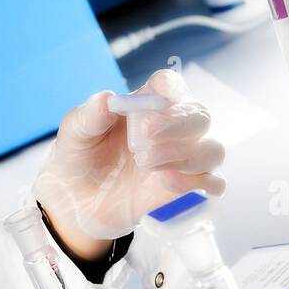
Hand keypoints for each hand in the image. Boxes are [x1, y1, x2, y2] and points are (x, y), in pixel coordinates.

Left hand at [34, 69, 225, 259]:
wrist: (76, 202)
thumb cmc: (79, 158)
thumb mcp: (74, 134)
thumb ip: (89, 116)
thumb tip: (106, 99)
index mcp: (147, 105)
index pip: (170, 86)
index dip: (170, 87)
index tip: (160, 92)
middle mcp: (171, 128)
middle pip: (199, 116)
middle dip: (177, 124)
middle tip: (146, 134)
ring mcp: (181, 158)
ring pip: (212, 149)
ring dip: (186, 154)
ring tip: (146, 163)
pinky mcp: (184, 186)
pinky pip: (213, 181)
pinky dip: (200, 180)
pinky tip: (167, 181)